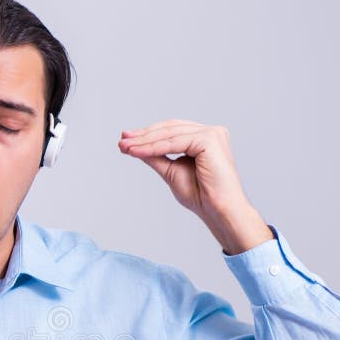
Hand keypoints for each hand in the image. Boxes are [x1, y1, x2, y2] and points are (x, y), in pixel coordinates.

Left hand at [118, 120, 271, 254]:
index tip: (126, 141)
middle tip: (122, 141)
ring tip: (125, 147)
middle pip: (170, 129)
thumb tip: (135, 148)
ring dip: (145, 141)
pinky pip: (175, 142)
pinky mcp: (210, 140)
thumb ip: (157, 158)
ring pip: (170, 134)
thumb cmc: (201, 196)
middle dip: (143, 135)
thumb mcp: (171, 172)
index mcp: (204, 138)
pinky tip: (137, 152)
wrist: (217, 210)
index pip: (172, 131)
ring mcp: (212, 134)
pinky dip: (154, 147)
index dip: (148, 134)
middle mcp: (211, 132)